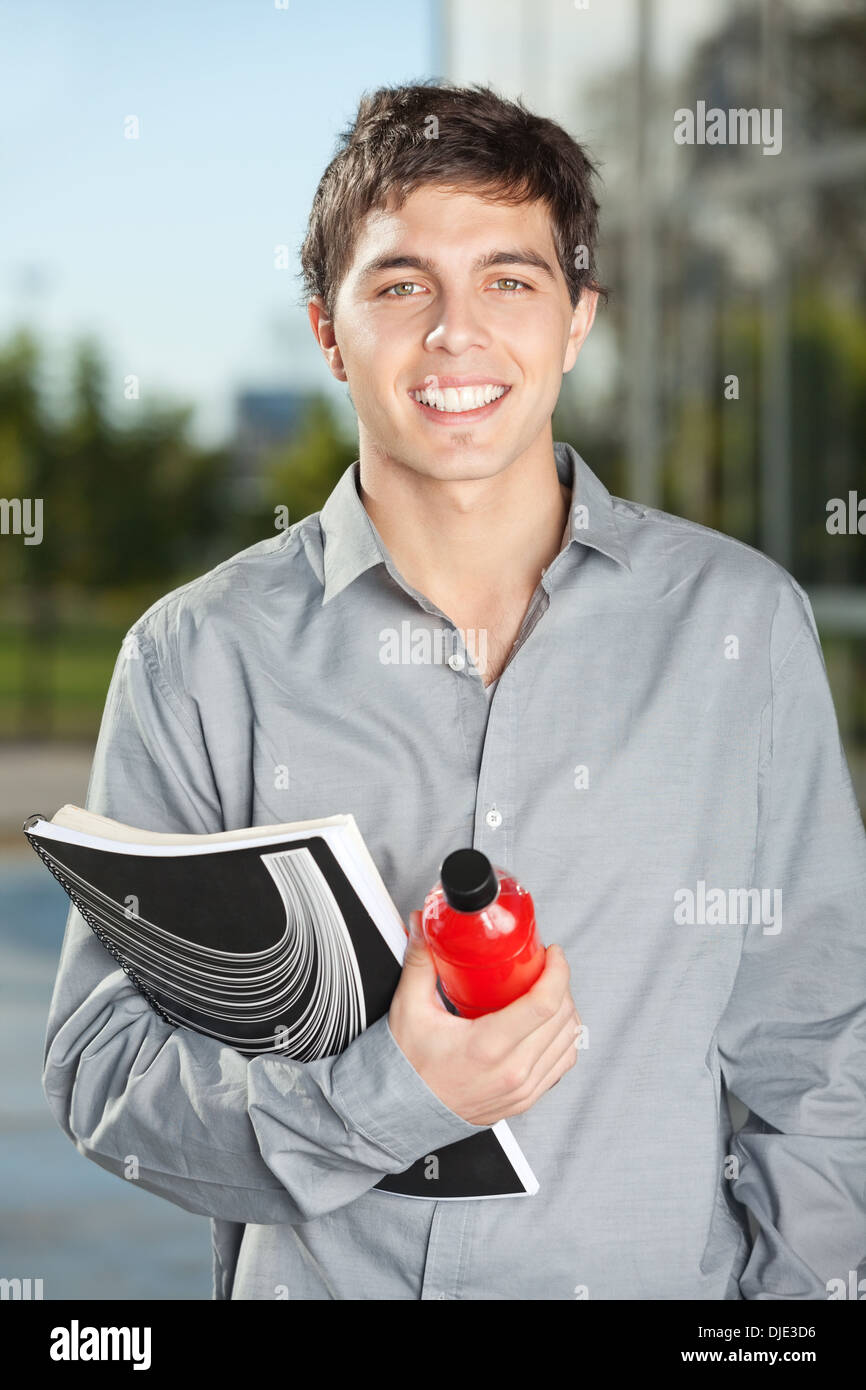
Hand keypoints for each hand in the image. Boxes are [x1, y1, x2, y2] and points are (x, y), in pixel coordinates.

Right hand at [388, 910, 580, 1126]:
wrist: (405, 1111)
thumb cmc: (408, 1065)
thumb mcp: (410, 1008)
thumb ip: (420, 962)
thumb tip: (423, 925)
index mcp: (487, 1046)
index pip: (544, 1004)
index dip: (558, 972)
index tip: (552, 953)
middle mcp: (512, 1071)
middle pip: (563, 1018)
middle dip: (560, 983)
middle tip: (543, 967)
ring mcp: (523, 1089)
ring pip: (570, 1041)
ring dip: (566, 1009)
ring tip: (547, 992)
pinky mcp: (527, 1099)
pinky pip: (563, 1063)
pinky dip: (564, 1038)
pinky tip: (548, 1023)